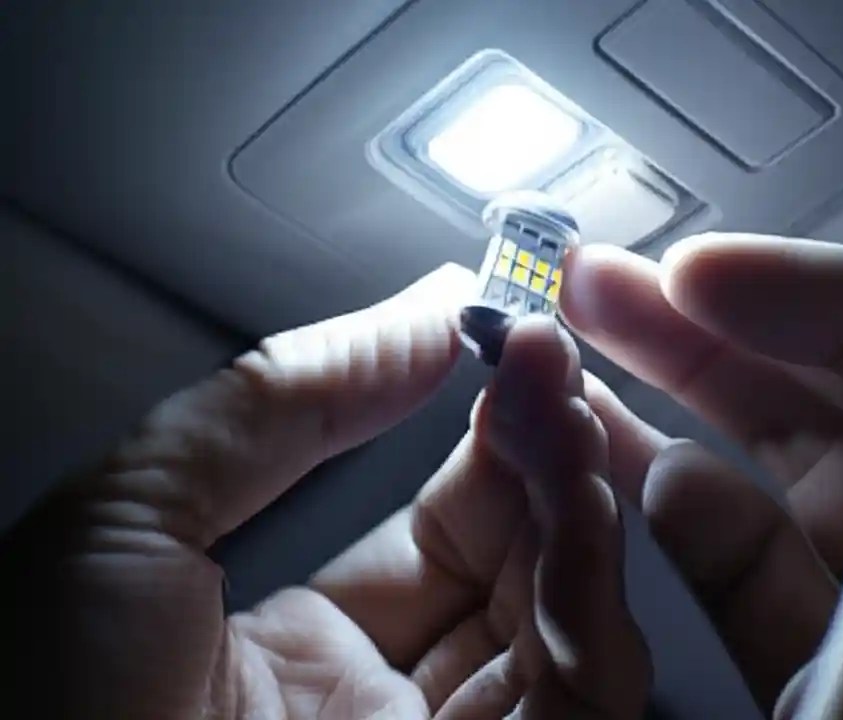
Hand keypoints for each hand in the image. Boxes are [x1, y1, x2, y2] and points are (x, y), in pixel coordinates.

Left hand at [0, 266, 648, 718]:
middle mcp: (380, 706)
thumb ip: (286, 400)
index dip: (492, 431)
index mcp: (302, 649)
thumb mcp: (134, 516)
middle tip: (554, 364)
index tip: (517, 341)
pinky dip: (590, 603)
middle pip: (518, 567)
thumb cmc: (27, 708)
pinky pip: (576, 697)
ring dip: (581, 515)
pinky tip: (576, 514)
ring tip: (570, 422)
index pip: (447, 525)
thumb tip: (425, 308)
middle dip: (548, 455)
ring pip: (565, 629)